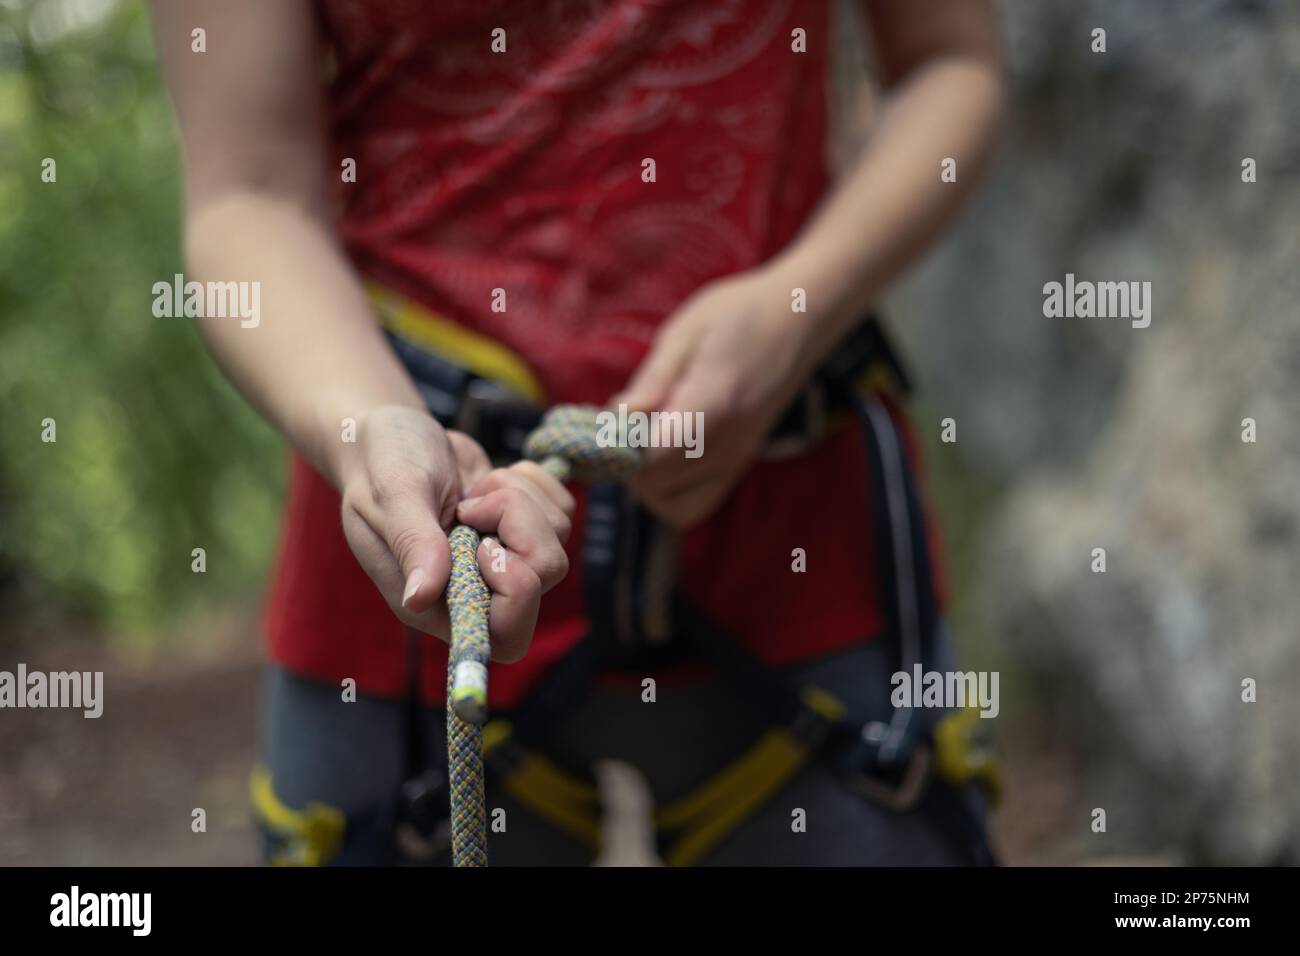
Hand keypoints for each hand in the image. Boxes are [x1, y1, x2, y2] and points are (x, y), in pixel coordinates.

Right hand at [338, 405, 573, 662]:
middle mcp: (476, 589)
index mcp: (438, 603)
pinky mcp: (522, 527)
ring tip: (472, 490)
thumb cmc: (381, 465)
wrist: (391, 436)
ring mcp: (504, 559)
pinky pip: (562, 512)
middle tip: (474, 505)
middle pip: (546, 576)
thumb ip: (413, 543)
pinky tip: (491, 479)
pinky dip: (534, 484)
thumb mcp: (393, 495)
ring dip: (519, 499)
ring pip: (558, 540)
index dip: (514, 588)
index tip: (482, 544)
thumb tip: (419, 599)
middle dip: (523, 527)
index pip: (507, 636)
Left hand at [613, 268, 816, 527]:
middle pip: (657, 485)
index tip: (600, 423)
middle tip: (615, 426)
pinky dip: (668, 490)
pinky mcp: (739, 464)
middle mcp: (729, 442)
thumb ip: (652, 381)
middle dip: (624, 464)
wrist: (800, 320)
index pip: (654, 456)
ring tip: (638, 441)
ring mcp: (737, 458)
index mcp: (714, 403)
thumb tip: (616, 418)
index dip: (617, 449)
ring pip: (673, 505)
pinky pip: (694, 502)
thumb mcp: (686, 331)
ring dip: (644, 483)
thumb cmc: (738, 314)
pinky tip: (660, 452)